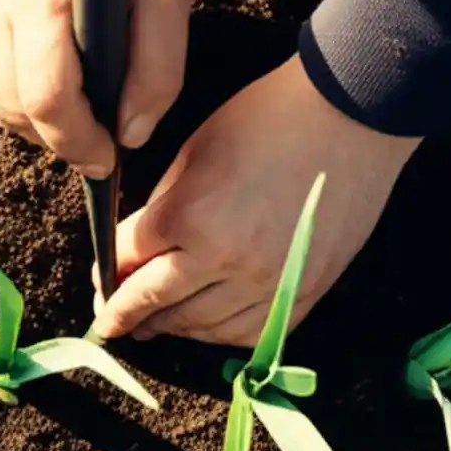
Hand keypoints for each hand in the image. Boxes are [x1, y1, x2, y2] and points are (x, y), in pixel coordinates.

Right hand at [0, 0, 189, 177]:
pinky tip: (61, 87)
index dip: (77, 142)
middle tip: (101, 147)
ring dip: (39, 125)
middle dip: (60, 141)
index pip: (46, 97)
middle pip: (15, 108)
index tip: (108, 161)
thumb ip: (157, 68)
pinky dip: (24, 97)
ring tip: (83, 121)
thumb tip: (131, 135)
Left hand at [90, 54, 422, 345]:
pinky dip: (221, 335)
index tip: (100, 287)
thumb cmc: (267, 120)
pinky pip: (251, 334)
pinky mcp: (303, 292)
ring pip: (201, 327)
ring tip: (155, 325)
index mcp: (189, 216)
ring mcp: (268, 282)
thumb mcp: (193, 155)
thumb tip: (135, 252)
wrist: (350, 115)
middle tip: (113, 322)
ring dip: (171, 327)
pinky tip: (206, 326)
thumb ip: (161, 210)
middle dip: (129, 314)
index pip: (129, 261)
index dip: (109, 275)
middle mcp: (225, 259)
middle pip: (158, 304)